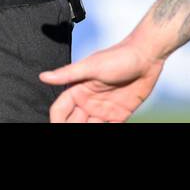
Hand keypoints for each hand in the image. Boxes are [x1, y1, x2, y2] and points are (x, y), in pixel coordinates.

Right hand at [41, 38, 164, 121]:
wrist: (146, 58)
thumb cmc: (118, 57)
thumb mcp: (91, 66)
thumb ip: (67, 74)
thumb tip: (43, 77)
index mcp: (77, 90)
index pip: (60, 110)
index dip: (56, 121)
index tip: (57, 127)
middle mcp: (87, 102)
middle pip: (72, 122)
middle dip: (70, 128)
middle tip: (76, 130)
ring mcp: (103, 110)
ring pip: (89, 128)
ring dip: (87, 132)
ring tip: (94, 126)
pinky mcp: (119, 116)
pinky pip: (108, 130)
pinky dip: (103, 133)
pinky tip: (104, 131)